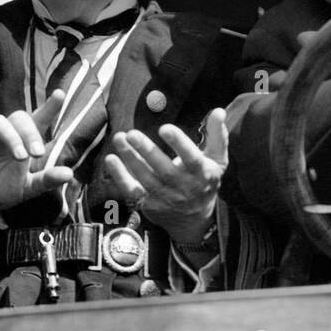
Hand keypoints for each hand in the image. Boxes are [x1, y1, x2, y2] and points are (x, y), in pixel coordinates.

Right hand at [0, 91, 74, 231]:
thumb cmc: (3, 189)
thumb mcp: (28, 188)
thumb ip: (47, 180)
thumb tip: (69, 174)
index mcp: (24, 142)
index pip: (39, 120)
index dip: (49, 107)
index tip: (60, 94)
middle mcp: (8, 135)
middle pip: (20, 118)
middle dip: (30, 134)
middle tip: (37, 153)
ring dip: (12, 136)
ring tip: (20, 156)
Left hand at [104, 108, 227, 243]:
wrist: (194, 220)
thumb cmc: (205, 181)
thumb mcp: (218, 160)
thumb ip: (218, 135)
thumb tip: (218, 110)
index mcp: (202, 173)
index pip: (191, 158)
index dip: (179, 143)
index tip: (165, 128)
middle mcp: (184, 187)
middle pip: (164, 170)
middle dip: (147, 151)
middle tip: (132, 133)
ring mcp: (165, 198)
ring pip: (146, 179)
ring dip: (130, 159)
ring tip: (119, 139)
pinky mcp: (149, 205)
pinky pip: (133, 191)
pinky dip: (120, 177)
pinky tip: (111, 160)